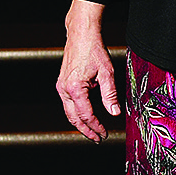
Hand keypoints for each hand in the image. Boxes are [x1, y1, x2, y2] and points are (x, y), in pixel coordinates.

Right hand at [56, 0, 120, 141]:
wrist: (81, 36)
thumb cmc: (93, 50)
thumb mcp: (107, 72)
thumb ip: (110, 95)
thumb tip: (114, 112)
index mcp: (74, 88)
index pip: (86, 115)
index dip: (95, 126)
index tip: (104, 133)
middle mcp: (64, 90)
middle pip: (73, 118)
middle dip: (86, 130)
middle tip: (97, 138)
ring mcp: (61, 87)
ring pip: (69, 112)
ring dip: (80, 123)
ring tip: (92, 131)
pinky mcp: (62, 84)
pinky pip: (68, 104)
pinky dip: (76, 113)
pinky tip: (85, 116)